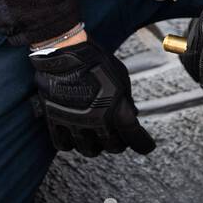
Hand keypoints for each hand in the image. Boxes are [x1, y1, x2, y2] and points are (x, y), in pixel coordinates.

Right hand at [30, 39, 155, 157]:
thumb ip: (126, 101)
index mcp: (118, 111)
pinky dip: (71, 143)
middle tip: (119, 135)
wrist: (65, 53)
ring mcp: (76, 124)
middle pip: (113, 147)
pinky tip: (76, 134)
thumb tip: (131, 116)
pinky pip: (64, 145)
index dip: (144, 144)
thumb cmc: (95, 61)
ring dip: (96, 144)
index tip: (146, 145)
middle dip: (119, 142)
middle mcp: (98, 122)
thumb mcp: (121, 79)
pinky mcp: (56, 121)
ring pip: (89, 150)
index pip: (136, 139)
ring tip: (97, 135)